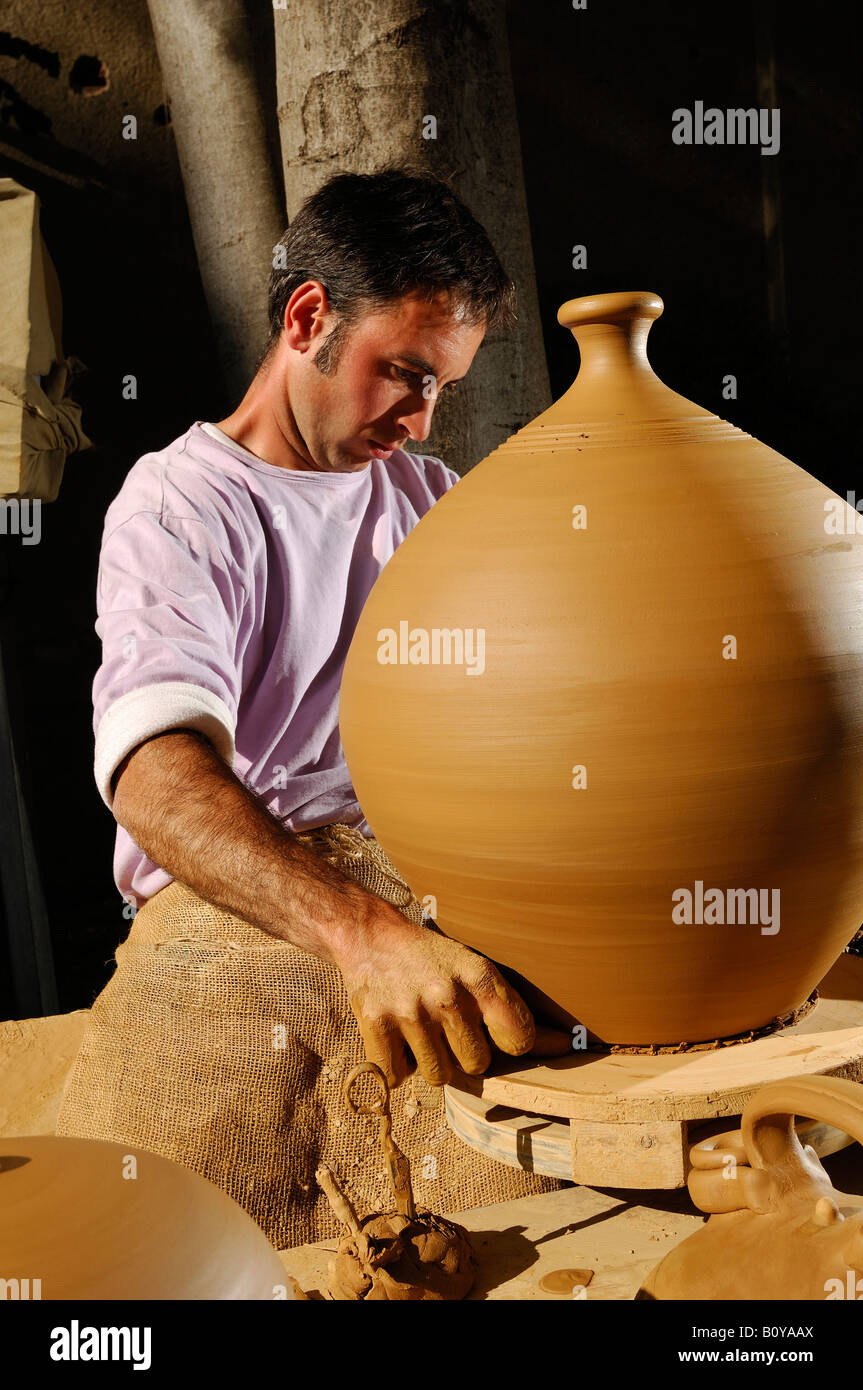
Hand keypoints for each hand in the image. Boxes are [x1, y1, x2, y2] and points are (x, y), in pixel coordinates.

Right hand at [335, 905, 568, 1087]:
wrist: (370, 935)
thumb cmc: (433, 958)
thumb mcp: (474, 967)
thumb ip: (513, 1008)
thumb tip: (566, 1046)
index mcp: (478, 974)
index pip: (519, 1038)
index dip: (511, 1043)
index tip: (500, 1035)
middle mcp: (446, 993)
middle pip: (477, 1065)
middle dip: (465, 1052)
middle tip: (448, 1026)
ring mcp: (410, 1011)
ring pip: (439, 1076)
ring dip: (432, 1061)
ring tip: (422, 1029)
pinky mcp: (376, 1024)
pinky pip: (399, 1076)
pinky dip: (398, 1065)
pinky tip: (398, 1035)